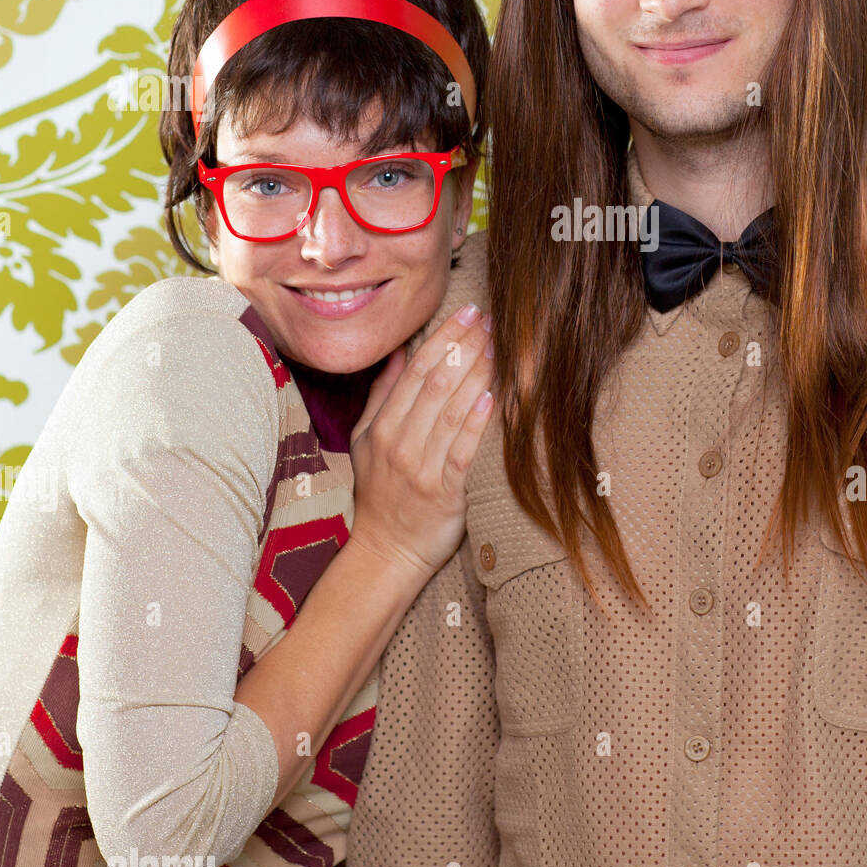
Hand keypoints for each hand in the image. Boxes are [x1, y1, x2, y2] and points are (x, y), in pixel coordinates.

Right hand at [346, 302, 494, 578]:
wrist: (387, 553)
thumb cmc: (382, 494)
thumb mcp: (366, 442)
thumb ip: (382, 396)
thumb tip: (400, 353)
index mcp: (382, 426)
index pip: (416, 371)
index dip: (444, 337)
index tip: (468, 312)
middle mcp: (399, 443)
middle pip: (436, 383)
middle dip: (465, 346)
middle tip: (493, 320)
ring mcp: (420, 468)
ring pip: (451, 411)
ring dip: (477, 375)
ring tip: (500, 347)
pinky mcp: (444, 493)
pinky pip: (461, 452)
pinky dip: (476, 424)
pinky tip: (493, 398)